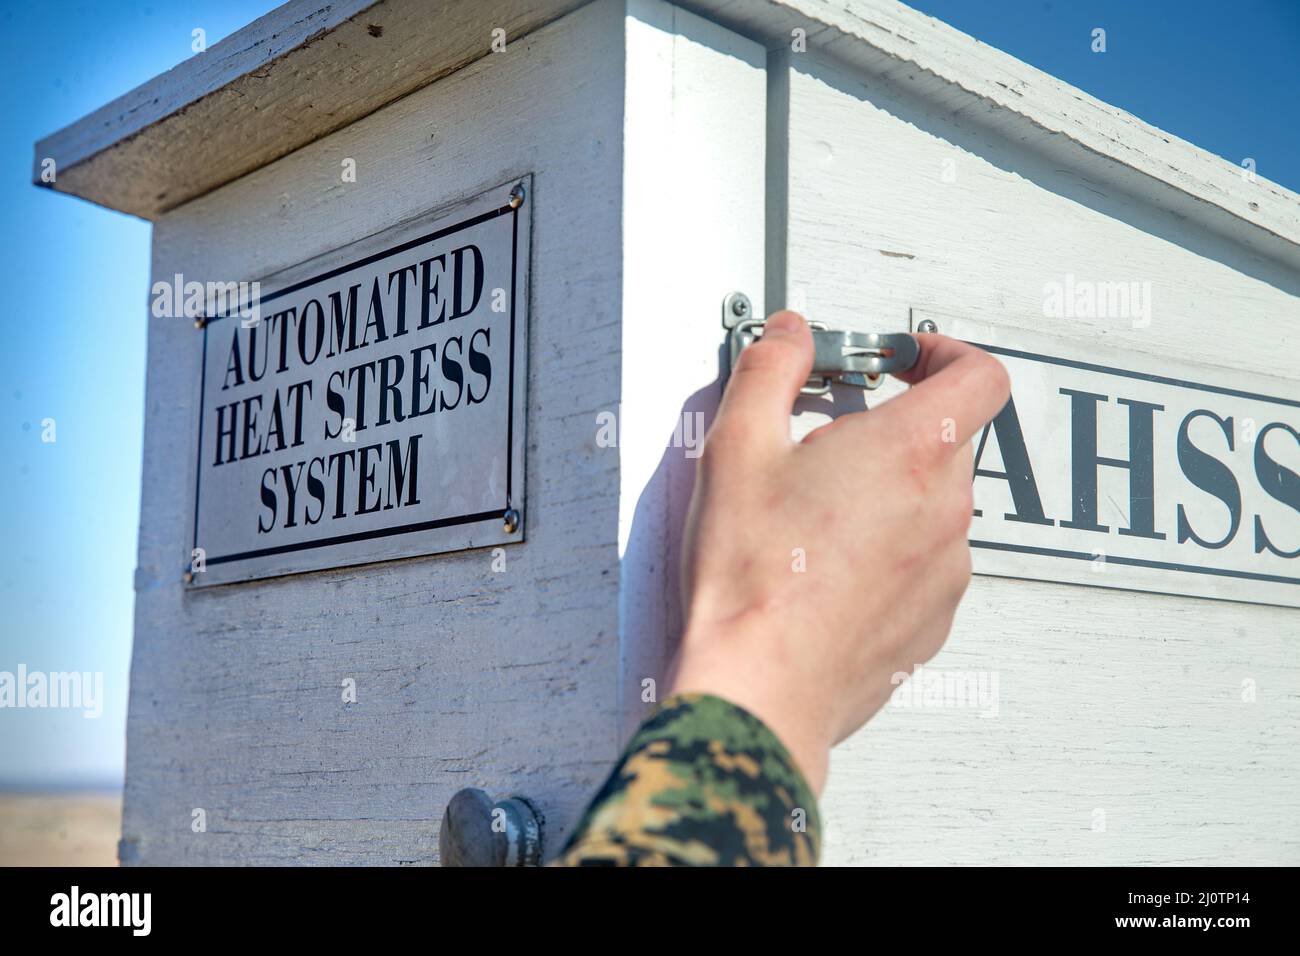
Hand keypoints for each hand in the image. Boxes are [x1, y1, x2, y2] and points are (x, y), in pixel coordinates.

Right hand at [666, 310, 1010, 794]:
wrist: (761, 688)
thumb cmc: (753, 578)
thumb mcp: (737, 446)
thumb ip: (769, 367)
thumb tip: (788, 334)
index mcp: (911, 451)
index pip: (981, 374)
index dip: (947, 353)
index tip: (907, 360)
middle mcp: (945, 508)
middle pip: (950, 438)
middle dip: (894, 428)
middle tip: (830, 440)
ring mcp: (946, 570)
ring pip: (935, 503)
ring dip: (891, 492)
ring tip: (818, 513)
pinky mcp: (932, 620)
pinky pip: (926, 562)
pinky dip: (891, 550)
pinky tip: (827, 567)